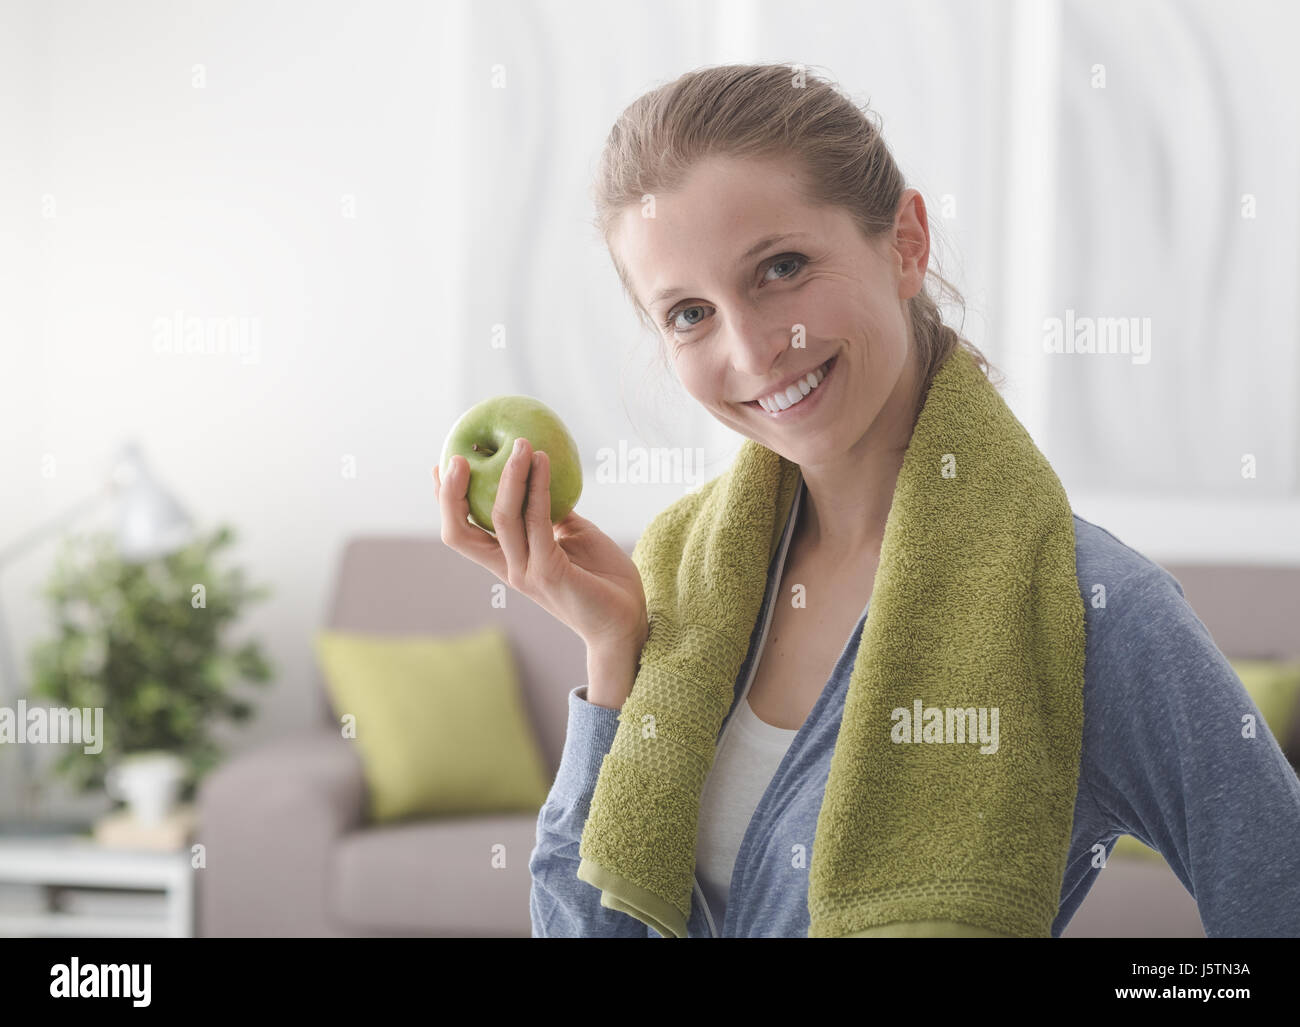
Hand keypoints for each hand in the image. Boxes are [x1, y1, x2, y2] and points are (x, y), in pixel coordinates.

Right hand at [434, 438, 648, 650]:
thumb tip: (540, 476)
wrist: (626, 620)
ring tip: (520, 444)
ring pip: (501, 518)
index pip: (464, 532)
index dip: (446, 501)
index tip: (442, 466)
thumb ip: (549, 513)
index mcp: (509, 561)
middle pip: (461, 532)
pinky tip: (544, 462)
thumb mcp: (571, 536)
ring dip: (509, 475)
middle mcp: (510, 568)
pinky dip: (538, 487)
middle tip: (461, 456)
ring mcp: (527, 572)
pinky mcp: (550, 572)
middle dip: (452, 494)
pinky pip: (538, 521)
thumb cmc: (601, 579)